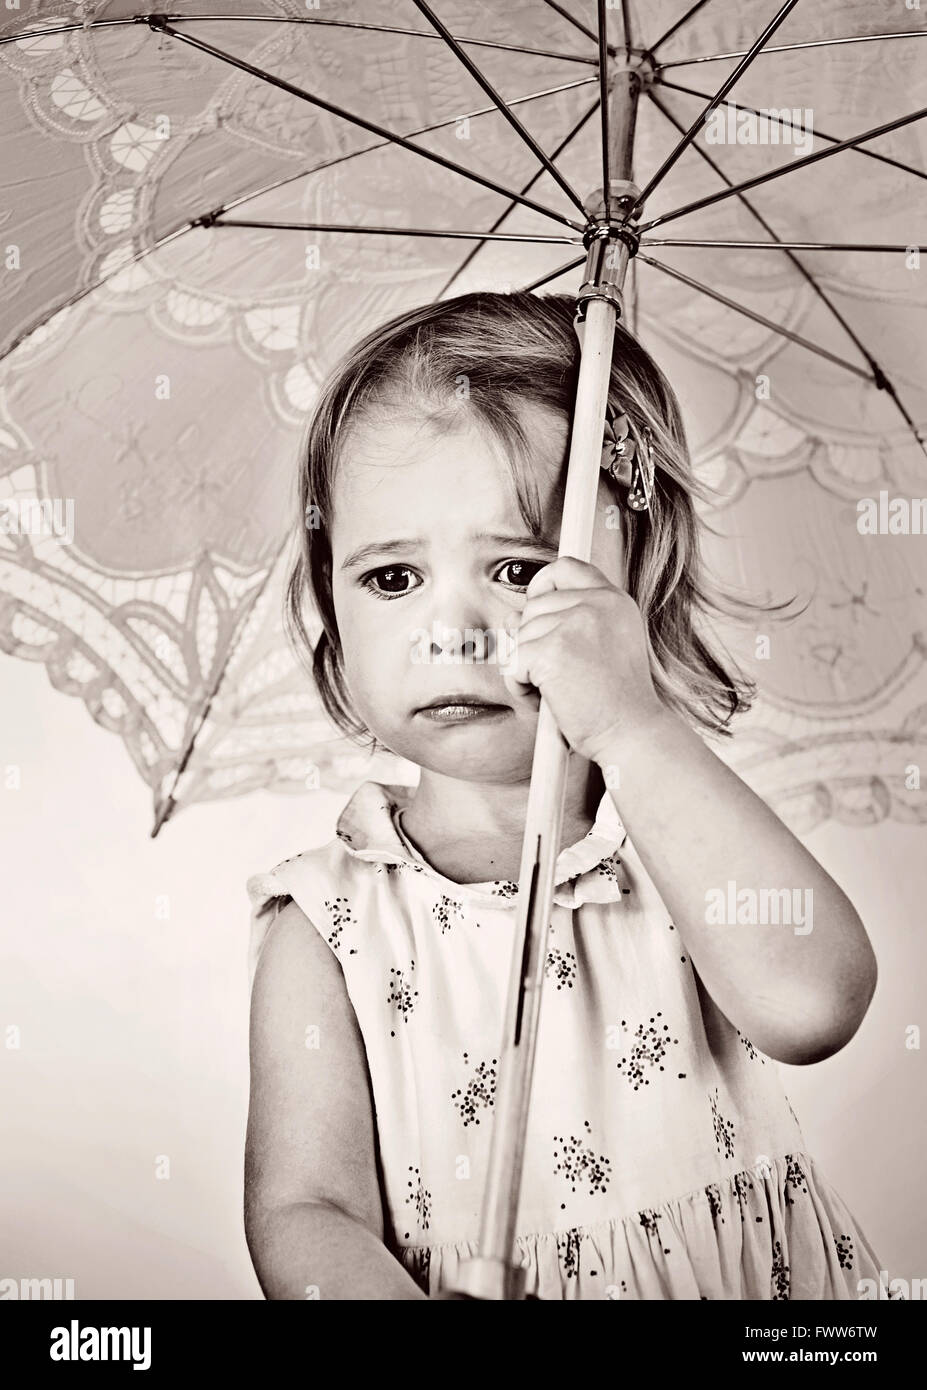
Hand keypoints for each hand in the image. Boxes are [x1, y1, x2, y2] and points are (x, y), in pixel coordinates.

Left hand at [500, 555, 664, 763]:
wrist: (633, 734)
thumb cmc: (620, 703)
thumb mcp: (607, 648)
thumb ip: (570, 623)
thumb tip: (514, 615)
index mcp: (614, 601)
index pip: (567, 568)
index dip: (543, 585)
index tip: (538, 607)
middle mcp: (597, 604)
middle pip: (534, 606)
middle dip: (533, 642)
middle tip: (558, 676)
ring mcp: (574, 623)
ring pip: (520, 636)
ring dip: (527, 669)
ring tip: (559, 692)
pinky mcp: (551, 649)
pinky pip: (512, 661)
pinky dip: (520, 687)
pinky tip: (547, 701)